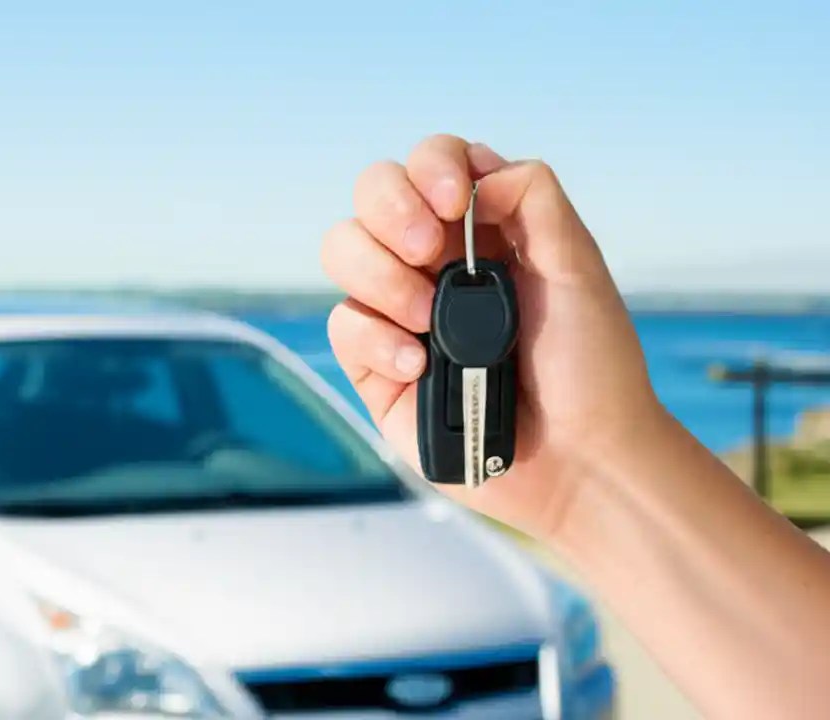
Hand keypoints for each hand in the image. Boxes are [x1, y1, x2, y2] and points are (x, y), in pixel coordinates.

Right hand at [321, 134, 666, 539]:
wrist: (580, 459)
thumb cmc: (591, 369)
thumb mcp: (579, 267)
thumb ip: (534, 200)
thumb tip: (478, 172)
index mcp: (483, 230)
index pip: (431, 165)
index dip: (430, 168)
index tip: (455, 203)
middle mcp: (433, 263)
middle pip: (372, 196)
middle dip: (390, 211)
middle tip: (429, 252)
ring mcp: (400, 312)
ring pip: (342, 250)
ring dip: (379, 273)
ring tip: (425, 317)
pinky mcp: (376, 366)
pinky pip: (344, 325)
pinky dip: (376, 338)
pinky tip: (419, 364)